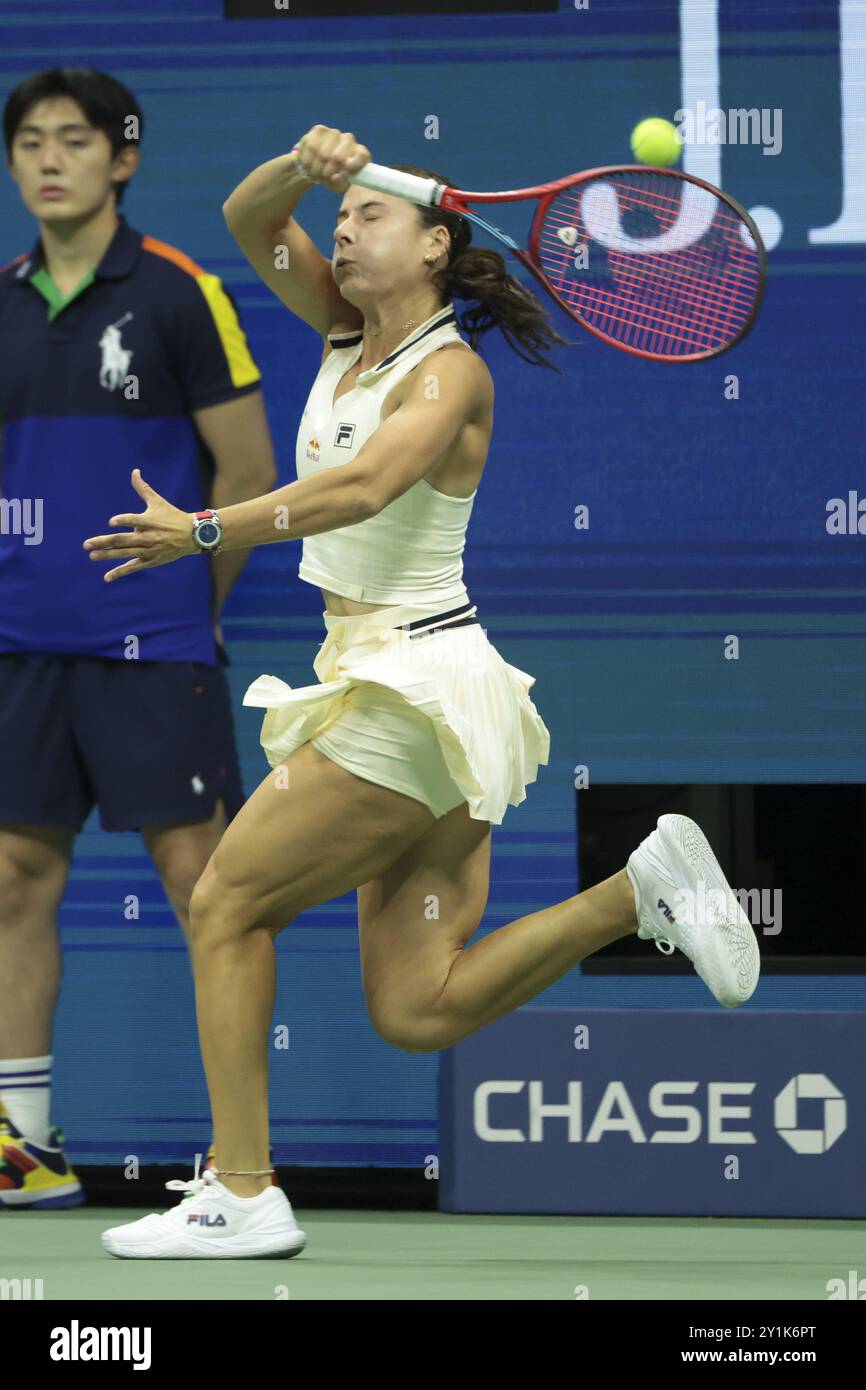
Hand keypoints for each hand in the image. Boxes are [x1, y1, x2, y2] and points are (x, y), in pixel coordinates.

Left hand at [83, 469, 197, 582]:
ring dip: (107, 555)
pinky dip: (120, 572)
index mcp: (149, 521)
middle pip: (122, 540)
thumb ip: (142, 488)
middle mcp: (147, 537)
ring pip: (124, 554)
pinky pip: (132, 567)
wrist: (192, 536)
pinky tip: (107, 577)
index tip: (111, 522)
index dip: (123, 520)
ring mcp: (148, 550)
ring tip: (92, 556)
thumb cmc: (172, 516)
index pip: (133, 520)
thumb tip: (134, 471)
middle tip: (86, 544)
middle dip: (103, 542)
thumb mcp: (157, 501)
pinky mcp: (150, 561)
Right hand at [292, 126, 370, 191]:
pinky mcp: (319, 130)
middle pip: (337, 158)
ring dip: (316, 169)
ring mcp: (334, 133)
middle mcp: (349, 140)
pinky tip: (308, 166)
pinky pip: (311, 147)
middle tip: (323, 179)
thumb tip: (336, 176)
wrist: (319, 165)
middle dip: (327, 173)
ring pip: (322, 154)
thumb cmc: (334, 177)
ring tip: (315, 174)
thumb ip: (341, 184)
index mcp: (360, 154)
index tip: (344, 174)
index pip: (362, 156)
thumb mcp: (340, 186)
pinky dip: (307, 161)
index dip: (353, 166)